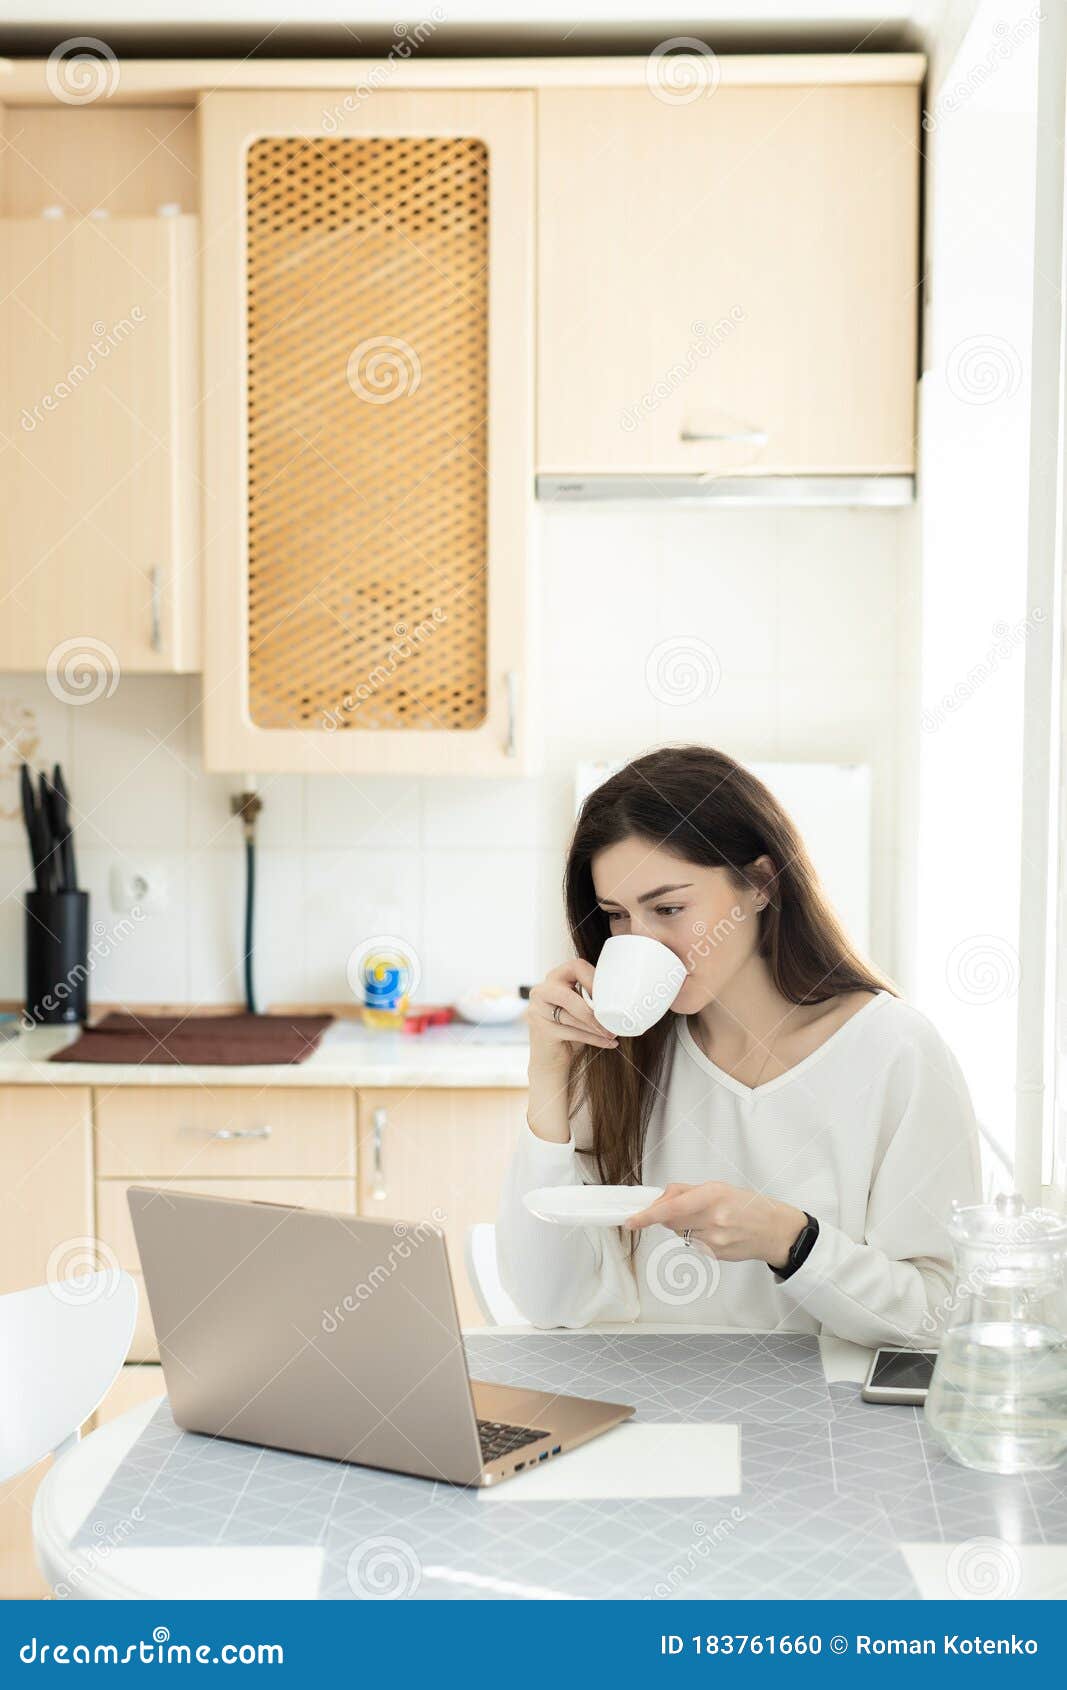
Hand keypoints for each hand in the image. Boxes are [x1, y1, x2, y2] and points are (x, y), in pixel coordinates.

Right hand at [527, 959, 618, 1071]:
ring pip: (572, 1017)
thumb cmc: (569, 1031)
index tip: (609, 995)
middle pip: (568, 995)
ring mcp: (538, 1011)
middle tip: (612, 1019)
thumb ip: (591, 999)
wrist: (549, 1062)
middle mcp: (541, 991)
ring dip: (597, 1027)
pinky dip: (594, 1039)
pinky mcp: (541, 1031)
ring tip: (613, 1033)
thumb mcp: (580, 1010)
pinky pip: (573, 1033)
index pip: (576, 966)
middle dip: (592, 1009)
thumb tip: (620, 999)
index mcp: (554, 978)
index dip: (594, 979)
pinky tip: (608, 1042)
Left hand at [625, 1181, 806, 1269]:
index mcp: (713, 1196)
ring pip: (681, 1233)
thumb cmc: (749, 1205)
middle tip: (684, 1208)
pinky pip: (693, 1243)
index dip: (648, 1215)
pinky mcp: (715, 1255)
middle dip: (668, 1215)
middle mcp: (713, 1219)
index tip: (632, 1220)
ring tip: (709, 1220)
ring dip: (685, 1225)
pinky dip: (697, 1236)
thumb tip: (660, 1199)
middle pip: (671, 1221)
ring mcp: (714, 1240)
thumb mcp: (719, 1187)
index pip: (671, 1208)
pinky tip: (716, 1232)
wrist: (774, 1231)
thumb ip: (687, 1192)